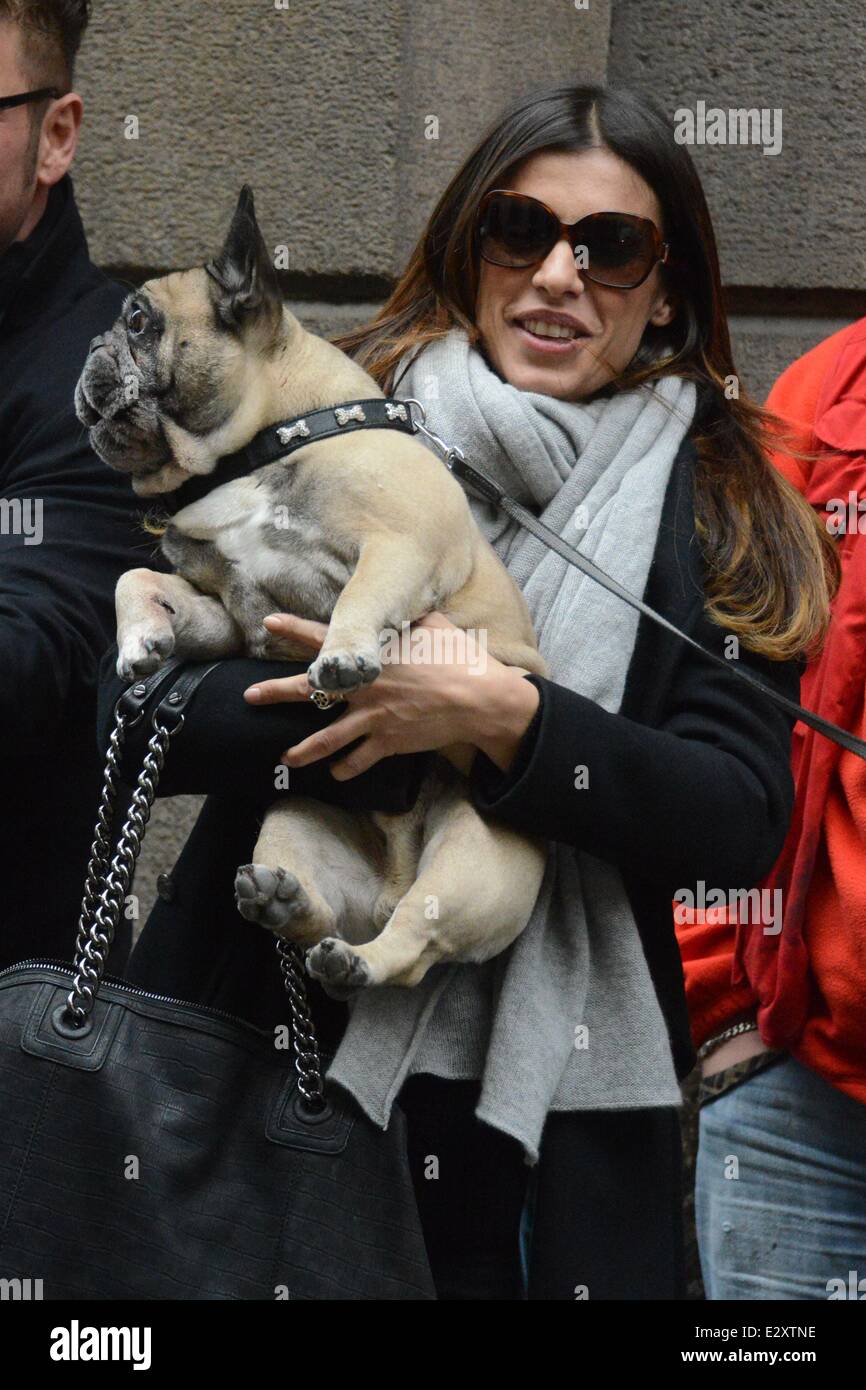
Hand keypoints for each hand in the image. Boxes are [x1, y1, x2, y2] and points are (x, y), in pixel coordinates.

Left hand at [243, 610, 539, 779]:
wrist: (478, 698)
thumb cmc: (458, 656)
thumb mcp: (430, 625)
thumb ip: (406, 617)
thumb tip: (400, 601)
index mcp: (370, 655)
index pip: (324, 639)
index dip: (293, 631)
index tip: (268, 624)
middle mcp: (364, 686)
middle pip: (309, 690)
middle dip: (276, 692)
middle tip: (249, 696)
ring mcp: (373, 717)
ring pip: (327, 738)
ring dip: (303, 750)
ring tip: (284, 757)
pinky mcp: (388, 742)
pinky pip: (359, 760)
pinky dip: (346, 769)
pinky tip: (336, 775)